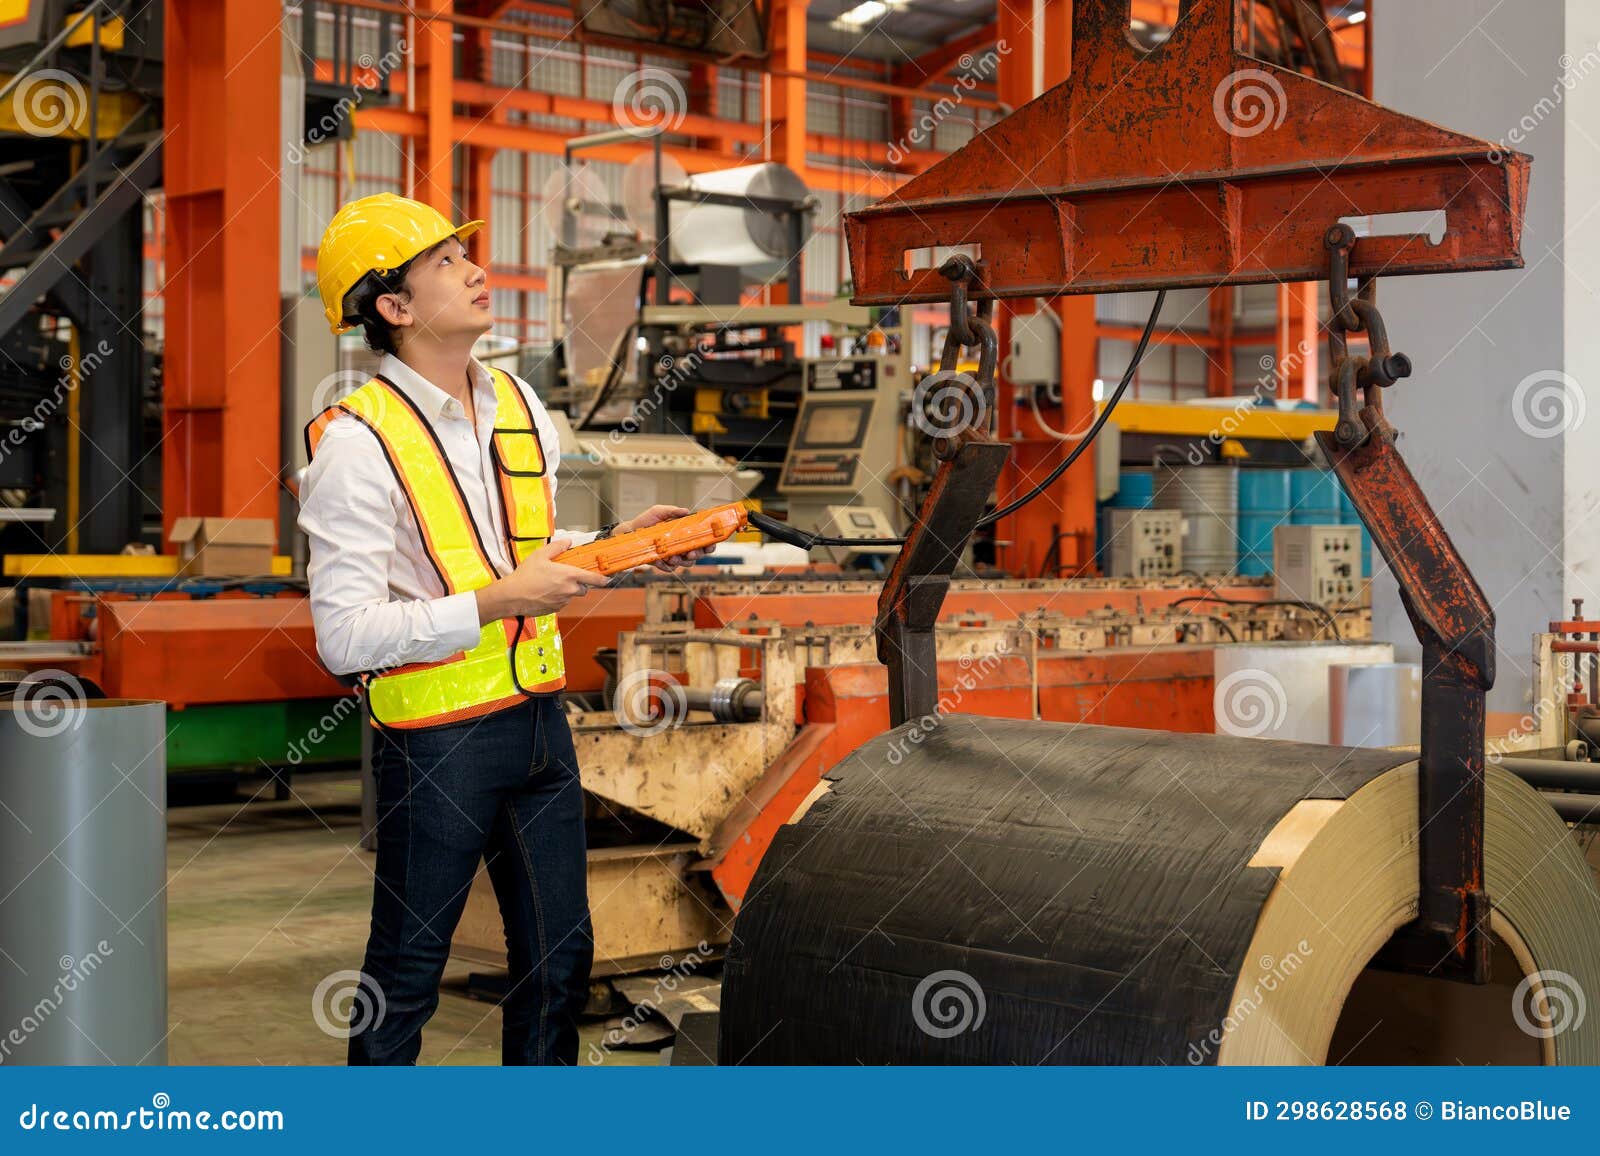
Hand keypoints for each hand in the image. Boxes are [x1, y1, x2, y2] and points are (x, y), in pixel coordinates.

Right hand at [475, 538, 609, 621]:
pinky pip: (562, 602)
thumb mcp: (540, 555)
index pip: (594, 579)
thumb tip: (567, 542)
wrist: (513, 596)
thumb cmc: (526, 576)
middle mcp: (569, 590)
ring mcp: (563, 601)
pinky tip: (546, 592)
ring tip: (552, 584)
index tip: (607, 578)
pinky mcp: (555, 609)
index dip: (603, 579)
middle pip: (584, 588)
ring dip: (568, 590)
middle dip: (580, 583)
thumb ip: (557, 547)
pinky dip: (558, 597)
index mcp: (569, 575)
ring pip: (572, 595)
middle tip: (568, 577)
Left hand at [616, 505, 715, 572]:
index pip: (702, 540)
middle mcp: (682, 545)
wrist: (629, 534)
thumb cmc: (645, 522)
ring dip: (682, 561)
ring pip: (687, 563)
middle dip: (697, 554)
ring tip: (672, 556)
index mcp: (685, 533)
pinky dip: (667, 565)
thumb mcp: (657, 512)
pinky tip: (661, 560)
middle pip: (698, 554)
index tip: (710, 544)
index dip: (710, 544)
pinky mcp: (664, 563)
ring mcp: (674, 555)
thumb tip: (686, 511)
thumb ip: (671, 511)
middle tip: (691, 553)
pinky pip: (670, 568)